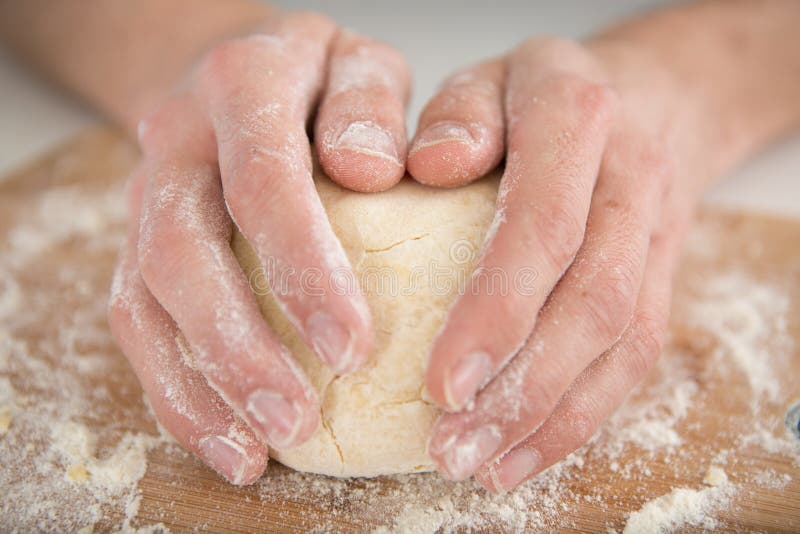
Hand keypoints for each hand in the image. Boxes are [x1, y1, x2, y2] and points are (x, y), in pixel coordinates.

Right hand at [108, 11, 409, 483]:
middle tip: (299, 420)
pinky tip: (226, 439)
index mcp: (241, 85)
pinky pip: (137, 322)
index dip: (300, 268)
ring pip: (145, 300)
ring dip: (200, 385)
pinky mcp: (137, 244)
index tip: (352, 347)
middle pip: (184, 252)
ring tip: (256, 452)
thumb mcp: (361, 63)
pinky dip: (177, 389)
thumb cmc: (317, 79)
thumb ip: (370, 105)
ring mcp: (147, 196)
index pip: (262, 181)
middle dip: (239, 347)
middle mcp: (177, 141)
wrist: (231, 66)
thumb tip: (368, 169)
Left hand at [409, 36, 700, 491]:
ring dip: (551, 417)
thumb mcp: (483, 79)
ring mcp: (656, 235)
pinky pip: (634, 359)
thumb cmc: (531, 97)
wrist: (642, 101)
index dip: (497, 310)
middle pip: (593, 300)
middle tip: (451, 446)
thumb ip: (456, 115)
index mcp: (577, 116)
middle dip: (523, 387)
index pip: (544, 225)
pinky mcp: (661, 281)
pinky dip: (580, 415)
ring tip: (482, 466)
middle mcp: (630, 179)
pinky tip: (525, 453)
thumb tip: (428, 167)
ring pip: (621, 343)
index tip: (441, 383)